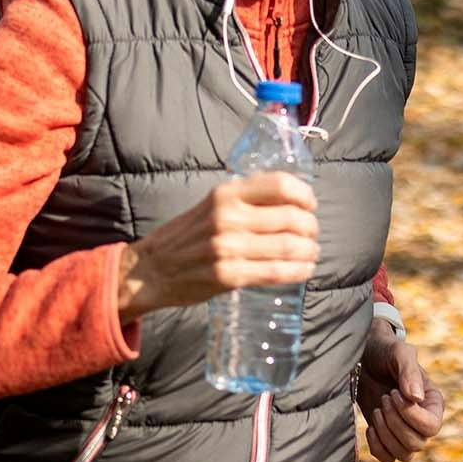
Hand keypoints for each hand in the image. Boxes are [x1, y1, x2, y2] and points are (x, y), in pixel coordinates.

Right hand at [116, 172, 318, 321]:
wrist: (150, 269)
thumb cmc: (185, 236)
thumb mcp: (211, 205)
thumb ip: (245, 200)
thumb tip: (289, 200)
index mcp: (226, 193)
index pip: (280, 185)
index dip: (304, 196)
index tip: (310, 205)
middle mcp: (228, 217)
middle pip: (291, 218)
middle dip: (311, 227)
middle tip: (312, 234)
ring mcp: (228, 247)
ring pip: (288, 246)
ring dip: (309, 251)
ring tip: (311, 253)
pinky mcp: (228, 275)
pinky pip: (275, 272)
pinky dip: (298, 271)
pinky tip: (304, 270)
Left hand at [357, 321, 445, 461]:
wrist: (362, 357)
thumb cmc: (384, 352)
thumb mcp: (399, 353)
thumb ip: (409, 372)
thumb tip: (416, 399)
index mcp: (433, 402)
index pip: (432, 426)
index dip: (410, 415)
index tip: (393, 393)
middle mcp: (423, 421)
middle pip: (417, 443)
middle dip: (394, 423)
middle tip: (383, 397)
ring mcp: (404, 431)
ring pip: (404, 454)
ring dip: (385, 434)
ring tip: (378, 408)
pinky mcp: (386, 438)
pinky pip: (388, 458)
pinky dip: (377, 446)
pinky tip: (370, 426)